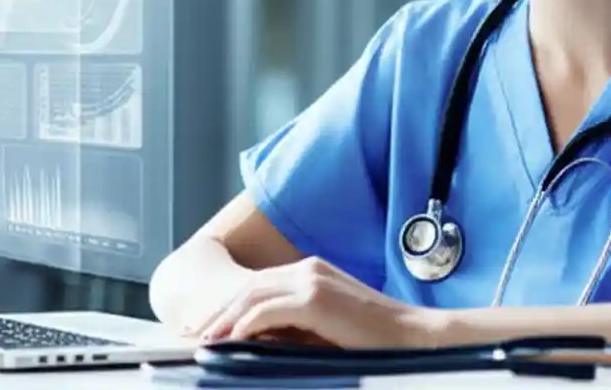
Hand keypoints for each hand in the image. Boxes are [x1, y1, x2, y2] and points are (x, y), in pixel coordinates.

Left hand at [193, 256, 437, 348]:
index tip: (209, 326)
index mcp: (312, 271)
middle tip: (195, 334)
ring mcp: (311, 280)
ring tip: (205, 342)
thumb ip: (295, 327)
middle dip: (218, 311)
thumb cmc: (376, 339)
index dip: (230, 305)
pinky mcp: (315, 298)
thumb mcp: (328, 328)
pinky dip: (243, 326)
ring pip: (251, 296)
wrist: (415, 336)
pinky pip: (265, 312)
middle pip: (248, 287)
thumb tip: (257, 341)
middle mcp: (308, 268)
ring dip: (224, 320)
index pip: (259, 285)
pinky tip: (231, 342)